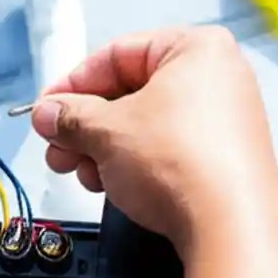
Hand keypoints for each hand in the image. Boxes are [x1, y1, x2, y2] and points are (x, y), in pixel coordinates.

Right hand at [31, 26, 277, 255]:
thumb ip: (70, 117)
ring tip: (83, 172)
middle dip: (86, 125)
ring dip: (103, 149)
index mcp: (197, 49)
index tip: (48, 108)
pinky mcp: (224, 157)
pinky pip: (167, 148)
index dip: (73, 84)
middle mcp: (217, 78)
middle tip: (59, 146)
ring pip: (145, 124)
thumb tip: (49, 114)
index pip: (117, 54)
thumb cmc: (183, 164)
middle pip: (129, 92)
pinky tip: (111, 184)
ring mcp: (224, 119)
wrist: (229, 228)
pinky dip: (133, 163)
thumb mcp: (106, 131)